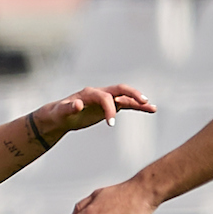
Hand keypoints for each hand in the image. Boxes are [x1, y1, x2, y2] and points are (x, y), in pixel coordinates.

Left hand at [36, 84, 154, 136]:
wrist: (61, 115)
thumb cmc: (60, 113)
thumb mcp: (61, 112)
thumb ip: (69, 108)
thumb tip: (78, 104)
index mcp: (89, 93)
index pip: (104, 97)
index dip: (109, 109)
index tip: (111, 124)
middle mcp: (100, 93)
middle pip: (120, 89)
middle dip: (132, 94)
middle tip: (143, 101)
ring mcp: (107, 98)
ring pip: (126, 97)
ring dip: (139, 102)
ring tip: (152, 108)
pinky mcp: (110, 106)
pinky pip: (126, 105)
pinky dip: (137, 107)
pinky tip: (149, 110)